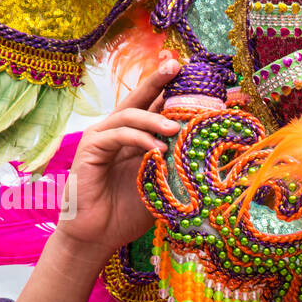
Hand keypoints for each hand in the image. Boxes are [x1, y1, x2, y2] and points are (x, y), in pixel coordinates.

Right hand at [54, 58, 183, 265]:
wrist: (98, 236)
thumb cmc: (129, 213)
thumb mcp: (162, 185)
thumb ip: (178, 166)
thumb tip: (211, 154)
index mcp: (136, 137)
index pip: (156, 107)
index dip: (174, 93)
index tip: (197, 79)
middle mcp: (118, 131)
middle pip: (139, 98)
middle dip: (158, 80)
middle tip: (178, 66)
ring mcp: (102, 138)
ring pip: (129, 115)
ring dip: (154, 119)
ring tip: (176, 128)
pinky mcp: (90, 150)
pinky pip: (117, 135)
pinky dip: (139, 139)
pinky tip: (157, 150)